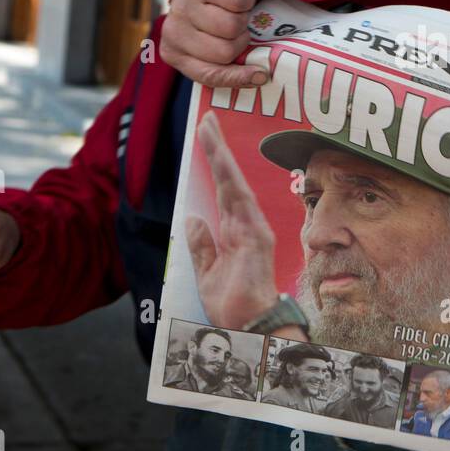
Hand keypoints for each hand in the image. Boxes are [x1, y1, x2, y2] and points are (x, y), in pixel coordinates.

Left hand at [162, 0, 269, 89]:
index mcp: (174, 54)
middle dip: (240, 40)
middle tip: (238, 30)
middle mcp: (173, 32)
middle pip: (225, 51)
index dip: (237, 77)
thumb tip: (260, 75)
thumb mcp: (210, 48)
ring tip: (235, 14)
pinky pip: (239, 0)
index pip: (209, 75)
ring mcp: (183, 6)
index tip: (261, 76)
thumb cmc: (210, 20)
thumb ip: (226, 64)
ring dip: (243, 19)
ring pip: (233, 26)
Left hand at [186, 111, 278, 329]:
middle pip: (229, 181)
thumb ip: (202, 247)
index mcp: (237, 234)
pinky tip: (221, 159)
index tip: (207, 139)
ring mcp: (253, 229)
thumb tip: (195, 218)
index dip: (215, 166)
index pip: (223, 193)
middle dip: (217, 150)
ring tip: (210, 129)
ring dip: (221, 156)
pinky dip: (229, 177)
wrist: (250, 329)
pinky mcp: (254, 236)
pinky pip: (239, 201)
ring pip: (233, 184)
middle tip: (208, 120)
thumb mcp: (207, 274)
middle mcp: (247, 226)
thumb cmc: (234, 307)